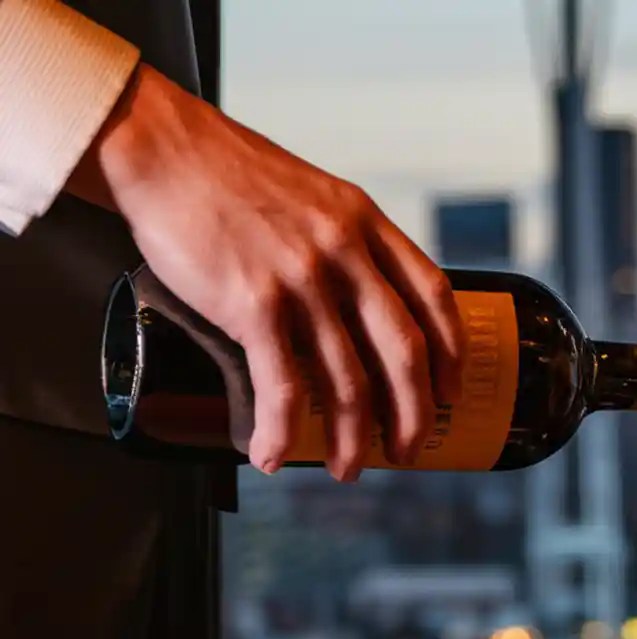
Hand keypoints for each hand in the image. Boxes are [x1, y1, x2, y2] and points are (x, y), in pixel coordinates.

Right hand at [69, 65, 463, 481]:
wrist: (166, 152)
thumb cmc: (232, 175)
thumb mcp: (317, 196)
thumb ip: (346, 242)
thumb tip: (362, 300)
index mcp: (367, 225)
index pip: (434, 296)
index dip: (449, 353)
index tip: (448, 390)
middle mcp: (345, 253)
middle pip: (403, 351)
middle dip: (413, 413)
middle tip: (408, 449)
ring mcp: (303, 279)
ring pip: (348, 379)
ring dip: (353, 437)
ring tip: (349, 467)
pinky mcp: (253, 303)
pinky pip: (282, 385)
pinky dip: (282, 431)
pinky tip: (275, 454)